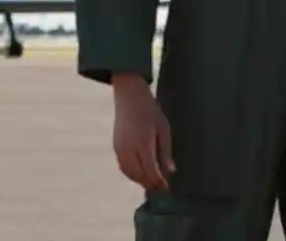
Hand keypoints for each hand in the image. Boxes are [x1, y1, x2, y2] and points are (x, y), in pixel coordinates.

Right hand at [111, 73, 174, 190]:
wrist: (129, 96)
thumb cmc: (150, 111)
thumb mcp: (163, 129)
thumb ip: (165, 152)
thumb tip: (170, 171)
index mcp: (143, 143)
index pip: (151, 170)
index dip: (159, 181)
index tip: (167, 187)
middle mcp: (129, 148)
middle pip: (139, 174)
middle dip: (150, 184)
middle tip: (161, 188)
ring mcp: (120, 148)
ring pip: (129, 172)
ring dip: (140, 180)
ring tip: (151, 183)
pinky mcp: (115, 146)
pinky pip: (122, 166)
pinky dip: (131, 174)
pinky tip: (139, 174)